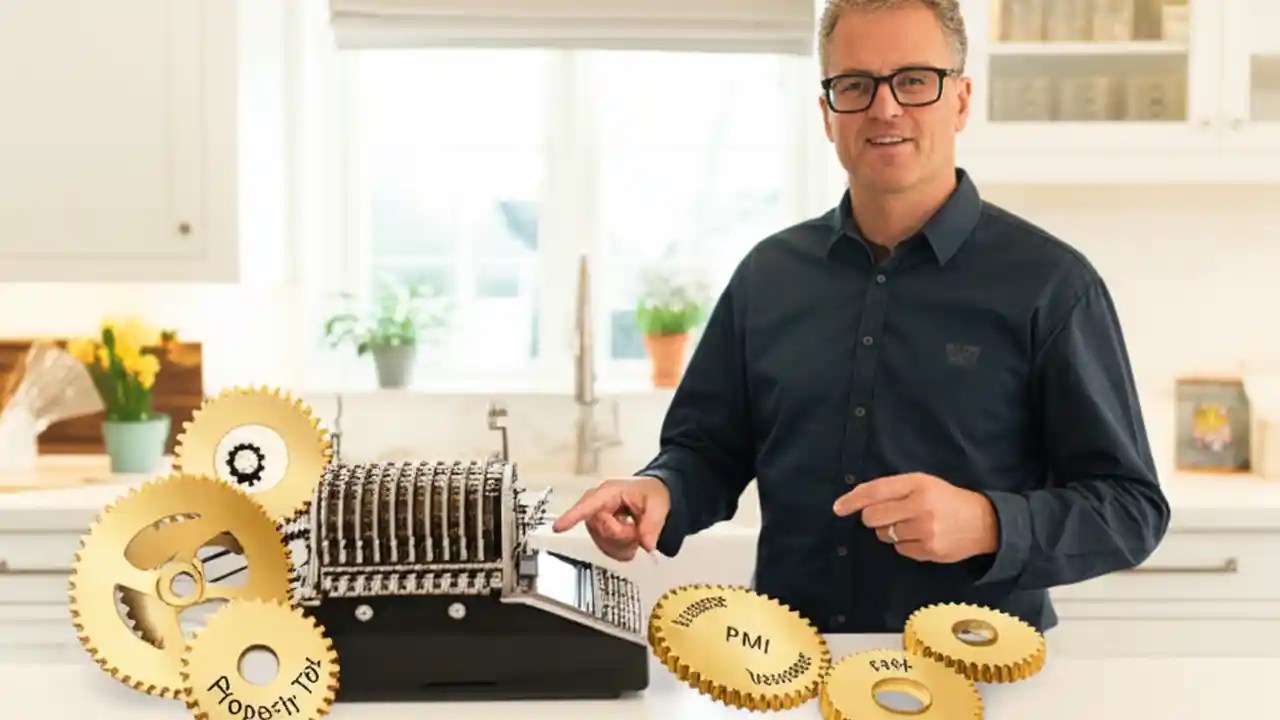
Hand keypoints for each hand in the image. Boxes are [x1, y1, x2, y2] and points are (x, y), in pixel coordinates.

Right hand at [551, 476, 670, 561]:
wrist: (651, 496)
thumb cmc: (650, 493)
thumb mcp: (658, 504)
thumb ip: (653, 524)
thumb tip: (646, 544)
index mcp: (609, 493)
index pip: (588, 505)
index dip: (572, 516)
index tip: (558, 527)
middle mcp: (597, 506)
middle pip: (602, 531)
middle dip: (624, 535)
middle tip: (637, 527)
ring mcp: (596, 521)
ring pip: (603, 543)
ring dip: (623, 543)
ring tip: (634, 531)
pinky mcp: (598, 533)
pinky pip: (606, 549)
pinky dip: (621, 549)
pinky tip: (629, 540)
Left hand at [832, 472, 998, 562]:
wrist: (984, 522)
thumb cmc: (946, 499)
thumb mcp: (923, 483)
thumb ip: (893, 489)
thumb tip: (857, 503)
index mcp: (918, 484)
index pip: (875, 491)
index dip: (852, 500)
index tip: (838, 508)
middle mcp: (920, 506)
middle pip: (873, 517)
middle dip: (873, 517)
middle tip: (889, 515)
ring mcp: (926, 531)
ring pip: (884, 535)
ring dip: (890, 531)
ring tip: (911, 524)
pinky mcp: (930, 551)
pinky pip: (900, 549)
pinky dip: (904, 544)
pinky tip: (921, 537)